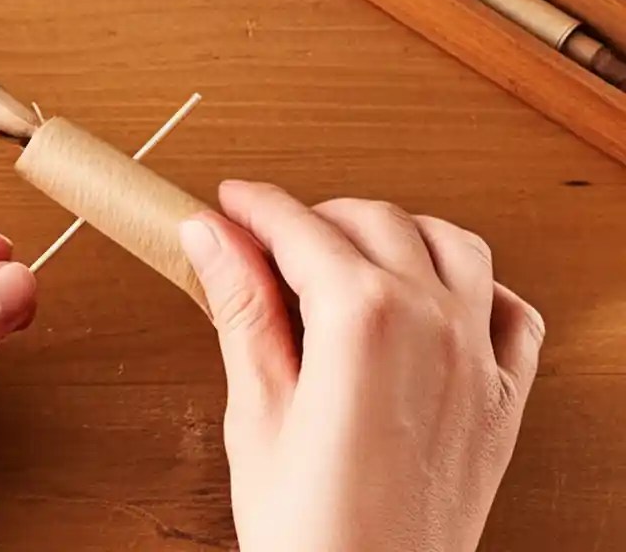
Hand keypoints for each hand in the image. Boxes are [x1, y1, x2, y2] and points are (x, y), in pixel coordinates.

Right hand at [180, 181, 543, 551]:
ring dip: (396, 233)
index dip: (256, 207)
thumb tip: (212, 236)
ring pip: (452, 243)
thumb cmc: (309, 530)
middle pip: (373, 220)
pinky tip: (431, 301)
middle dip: (313, 216)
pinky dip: (473, 286)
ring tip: (346, 257)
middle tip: (265, 239)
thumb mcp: (255, 408)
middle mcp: (434, 323)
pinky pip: (510, 310)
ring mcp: (479, 357)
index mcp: (363, 321)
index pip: (300, 229)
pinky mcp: (505, 397)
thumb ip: (241, 308)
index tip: (230, 202)